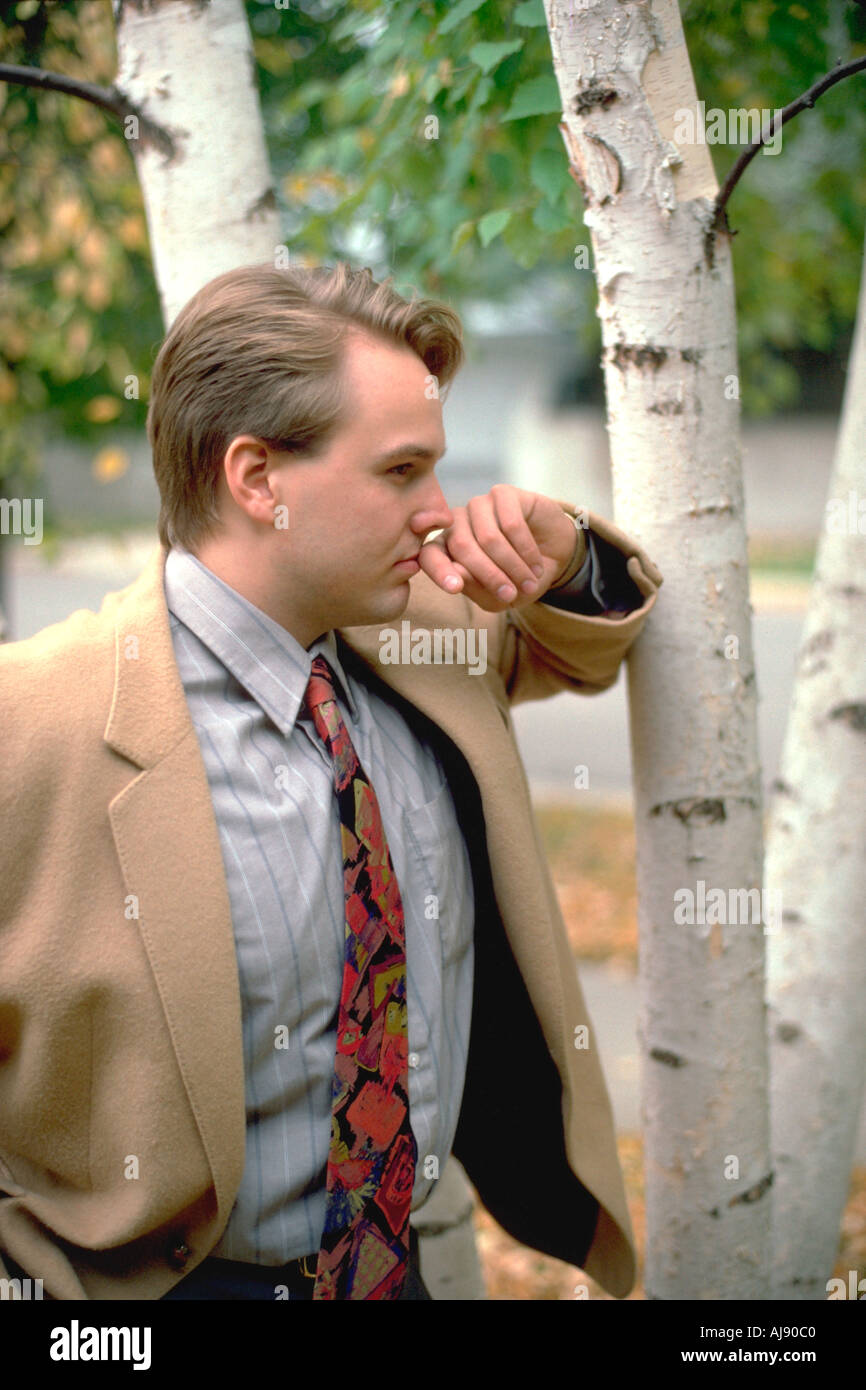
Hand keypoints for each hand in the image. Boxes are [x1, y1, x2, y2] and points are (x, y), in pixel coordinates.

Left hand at [416, 485, 582, 611]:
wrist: (553, 558)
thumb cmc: (517, 579)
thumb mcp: (496, 597)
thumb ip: (474, 588)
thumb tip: (458, 577)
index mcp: (446, 549)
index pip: (429, 555)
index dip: (439, 571)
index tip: (455, 588)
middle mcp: (457, 524)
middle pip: (462, 546)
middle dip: (490, 575)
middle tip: (512, 594)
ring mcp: (478, 506)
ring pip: (489, 537)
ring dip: (513, 566)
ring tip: (529, 583)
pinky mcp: (503, 495)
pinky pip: (512, 524)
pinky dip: (526, 550)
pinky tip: (536, 565)